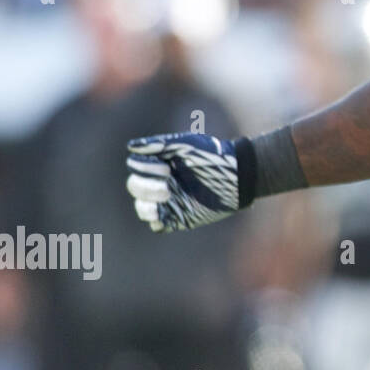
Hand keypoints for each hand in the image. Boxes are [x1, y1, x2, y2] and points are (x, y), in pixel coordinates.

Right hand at [126, 132, 250, 233]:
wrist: (239, 177)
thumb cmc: (215, 156)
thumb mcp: (188, 144)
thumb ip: (159, 145)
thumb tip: (131, 147)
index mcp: (160, 163)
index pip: (136, 167)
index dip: (145, 168)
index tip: (166, 167)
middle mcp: (161, 182)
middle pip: (135, 186)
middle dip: (146, 186)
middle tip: (169, 185)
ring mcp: (168, 201)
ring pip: (142, 207)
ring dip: (146, 204)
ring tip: (166, 198)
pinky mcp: (178, 218)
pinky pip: (157, 225)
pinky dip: (156, 221)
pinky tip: (163, 215)